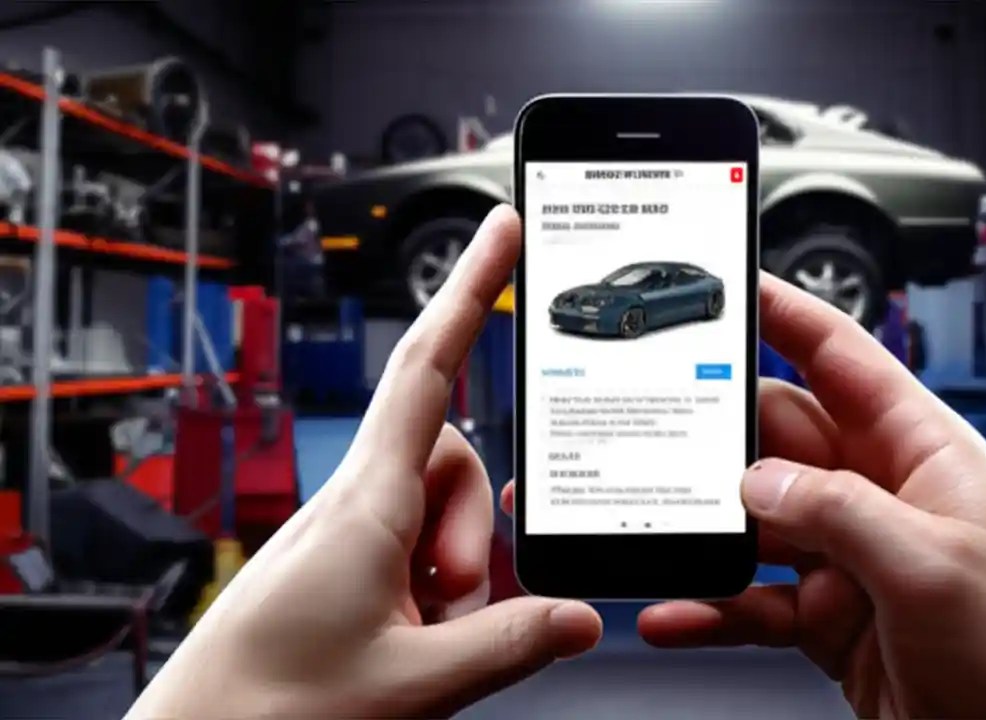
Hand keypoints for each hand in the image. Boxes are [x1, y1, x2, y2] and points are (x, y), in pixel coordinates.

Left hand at [129, 206, 601, 719]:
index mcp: (369, 502)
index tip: (499, 229)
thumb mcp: (416, 682)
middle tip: (449, 604)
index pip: (430, 367)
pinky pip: (415, 550)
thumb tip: (578, 615)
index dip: (469, 289)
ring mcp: (349, 534)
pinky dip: (433, 591)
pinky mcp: (345, 566)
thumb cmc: (272, 709)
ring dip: (456, 572)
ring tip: (421, 637)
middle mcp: (358, 503)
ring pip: (440, 513)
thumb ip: (508, 642)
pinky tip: (410, 641)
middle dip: (477, 530)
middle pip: (457, 460)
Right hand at [502, 274, 985, 718]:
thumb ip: (840, 512)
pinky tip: (678, 610)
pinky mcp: (828, 618)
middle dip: (723, 440)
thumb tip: (758, 479)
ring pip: (759, 521)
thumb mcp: (933, 568)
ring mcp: (853, 558)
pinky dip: (712, 606)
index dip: (790, 316)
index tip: (736, 288)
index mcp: (925, 455)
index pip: (846, 362)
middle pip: (783, 441)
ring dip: (709, 530)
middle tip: (663, 435)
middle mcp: (884, 497)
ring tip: (660, 528)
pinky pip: (754, 599)